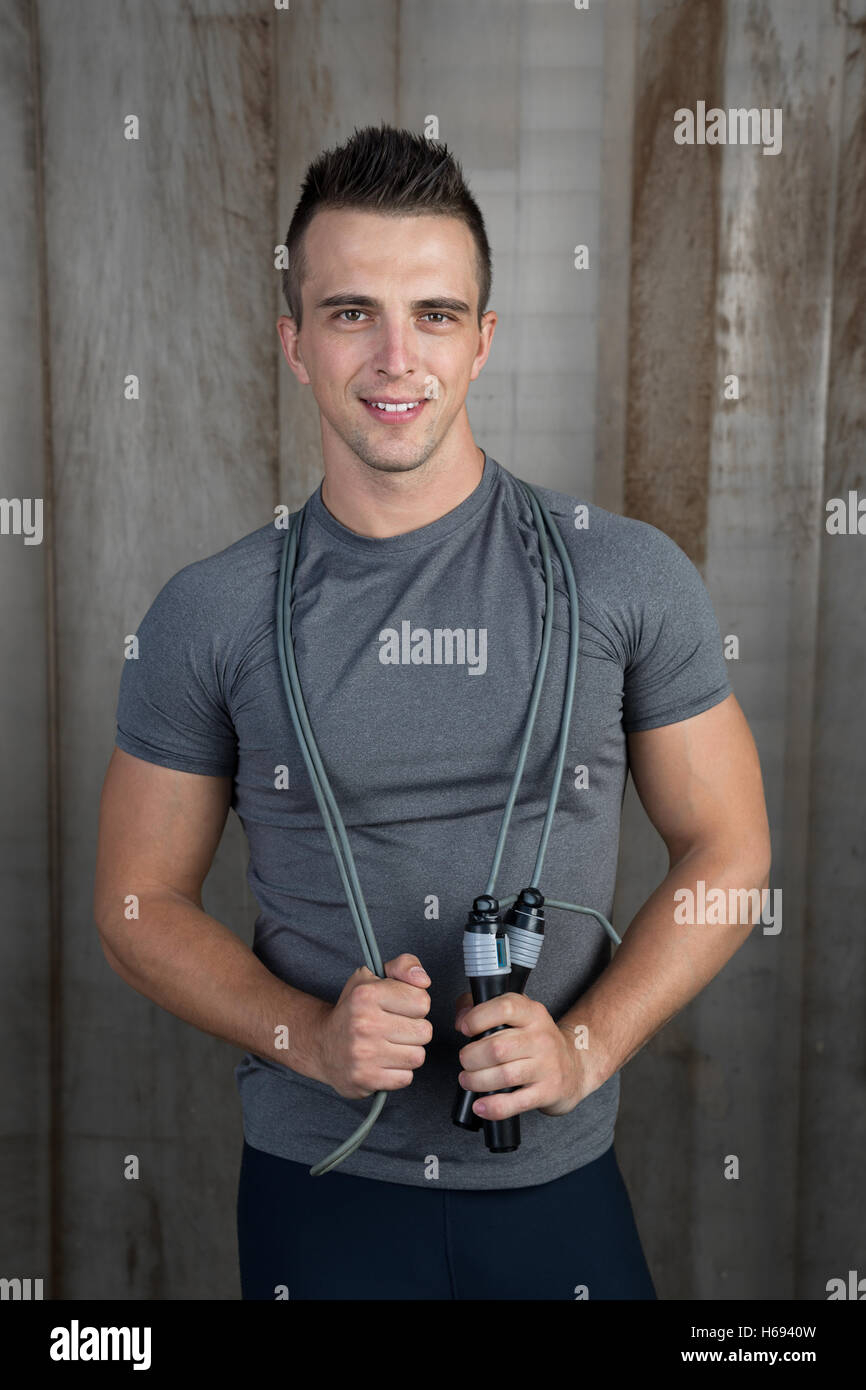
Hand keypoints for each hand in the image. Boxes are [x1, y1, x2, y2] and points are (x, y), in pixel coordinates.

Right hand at [315, 954, 432, 1098]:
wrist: (321, 1045)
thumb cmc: (353, 1009)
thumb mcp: (372, 977)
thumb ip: (403, 966)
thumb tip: (423, 980)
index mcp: (367, 994)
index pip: (422, 1001)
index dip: (415, 1004)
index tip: (399, 1006)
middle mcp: (364, 1023)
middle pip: (424, 1031)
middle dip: (413, 1030)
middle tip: (394, 1028)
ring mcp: (364, 1054)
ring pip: (417, 1056)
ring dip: (408, 1052)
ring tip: (389, 1045)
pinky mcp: (365, 1079)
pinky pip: (406, 1078)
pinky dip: (398, 1072)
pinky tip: (383, 1063)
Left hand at [453, 990, 588, 1118]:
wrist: (574, 1067)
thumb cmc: (536, 1042)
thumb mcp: (518, 1017)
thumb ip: (483, 1008)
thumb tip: (461, 1018)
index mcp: (533, 1013)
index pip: (505, 1008)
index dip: (478, 1018)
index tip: (465, 1028)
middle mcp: (541, 1038)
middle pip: (497, 1047)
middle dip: (470, 1057)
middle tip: (465, 1060)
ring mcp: (547, 1066)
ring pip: (504, 1075)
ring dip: (476, 1081)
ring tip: (468, 1079)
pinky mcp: (548, 1092)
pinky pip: (516, 1102)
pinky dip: (493, 1107)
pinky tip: (481, 1105)